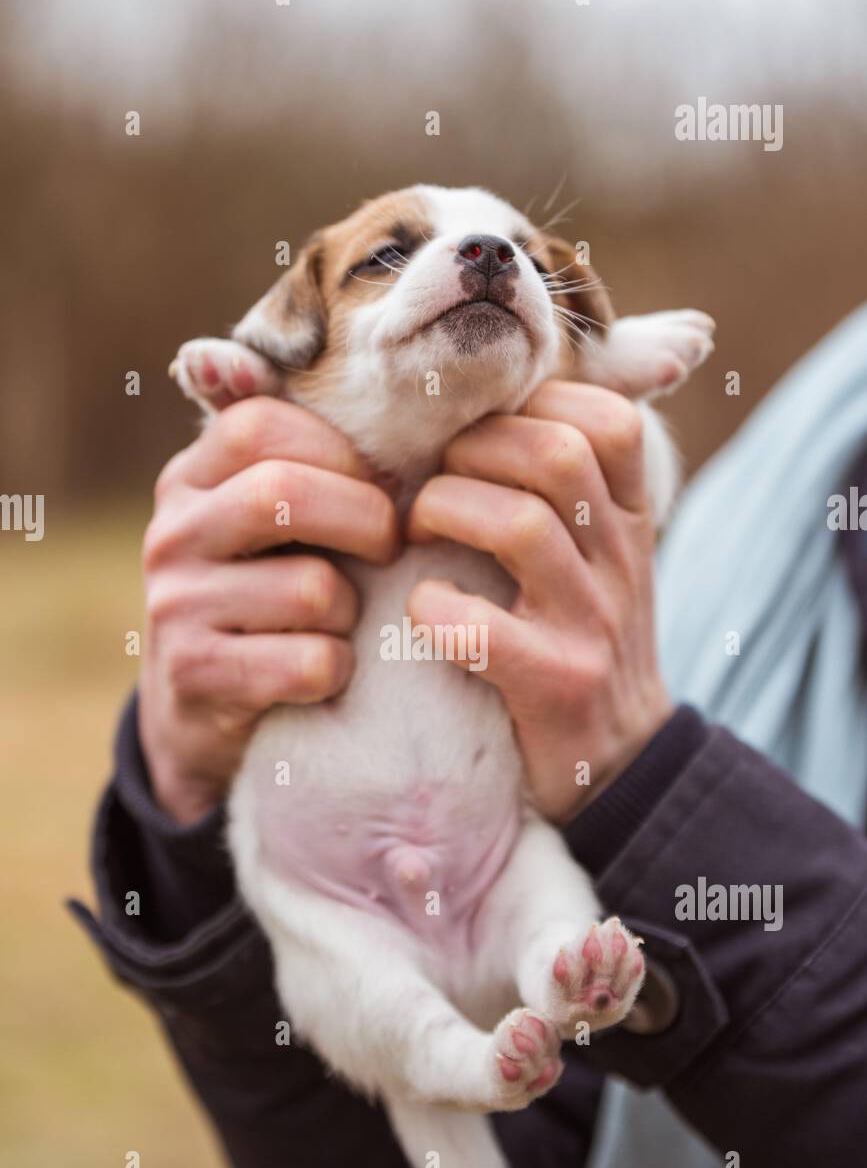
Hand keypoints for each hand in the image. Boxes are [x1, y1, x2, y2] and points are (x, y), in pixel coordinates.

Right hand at [139, 398, 398, 823]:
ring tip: (340, 622)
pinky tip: (324, 674)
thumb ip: (308, 471)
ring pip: (311, 587)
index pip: (260, 426)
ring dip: (352, 610)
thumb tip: (406, 441)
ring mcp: (176, 606)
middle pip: (281, 491)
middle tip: (391, 549)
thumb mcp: (265, 527)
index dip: (340, 451)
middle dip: (366, 519)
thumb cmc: (264, 601)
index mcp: (190, 480)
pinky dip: (338, 670)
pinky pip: (309, 661)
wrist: (196, 714)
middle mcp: (172, 534)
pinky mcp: (195, 674)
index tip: (379, 487)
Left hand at [406, 381, 672, 821]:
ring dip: (445, 512)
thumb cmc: (585, 639)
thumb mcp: (600, 557)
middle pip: (557, 453)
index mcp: (632, 521)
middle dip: (474, 448)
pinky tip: (423, 612)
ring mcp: (593, 624)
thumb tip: (485, 414)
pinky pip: (482, 627)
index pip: (610, 420)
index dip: (536, 404)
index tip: (484, 433)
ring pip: (521, 525)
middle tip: (434, 480)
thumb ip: (569, 491)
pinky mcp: (556, 684)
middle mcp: (621, 562)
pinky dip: (433, 607)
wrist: (621, 762)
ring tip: (415, 531)